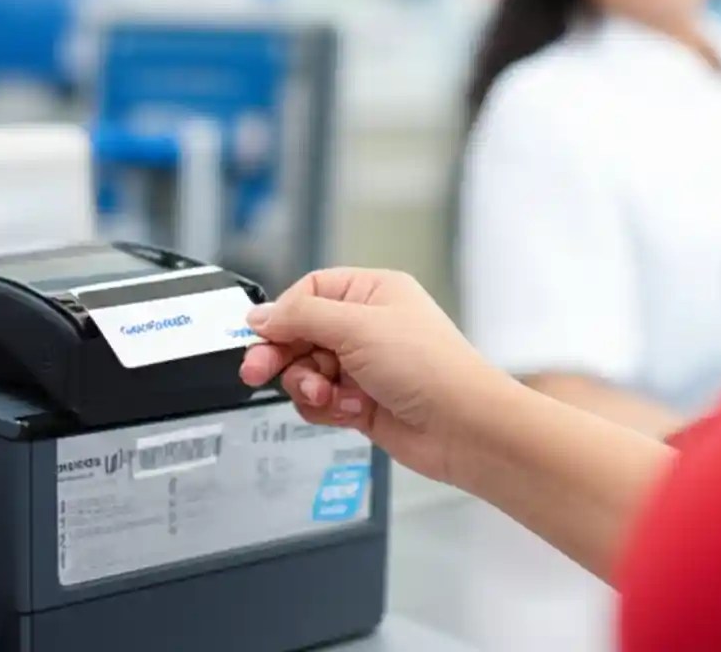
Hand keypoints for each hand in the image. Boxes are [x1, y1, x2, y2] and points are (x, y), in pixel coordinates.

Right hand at [239, 268, 509, 483]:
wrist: (463, 428)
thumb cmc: (429, 368)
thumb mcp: (356, 326)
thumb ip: (301, 317)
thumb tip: (261, 315)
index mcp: (372, 292)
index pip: (309, 293)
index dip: (282, 315)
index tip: (260, 336)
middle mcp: (368, 326)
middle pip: (300, 334)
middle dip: (282, 355)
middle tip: (257, 372)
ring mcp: (364, 366)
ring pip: (306, 372)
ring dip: (309, 386)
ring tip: (328, 395)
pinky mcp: (361, 402)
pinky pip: (321, 401)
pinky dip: (327, 408)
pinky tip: (350, 411)